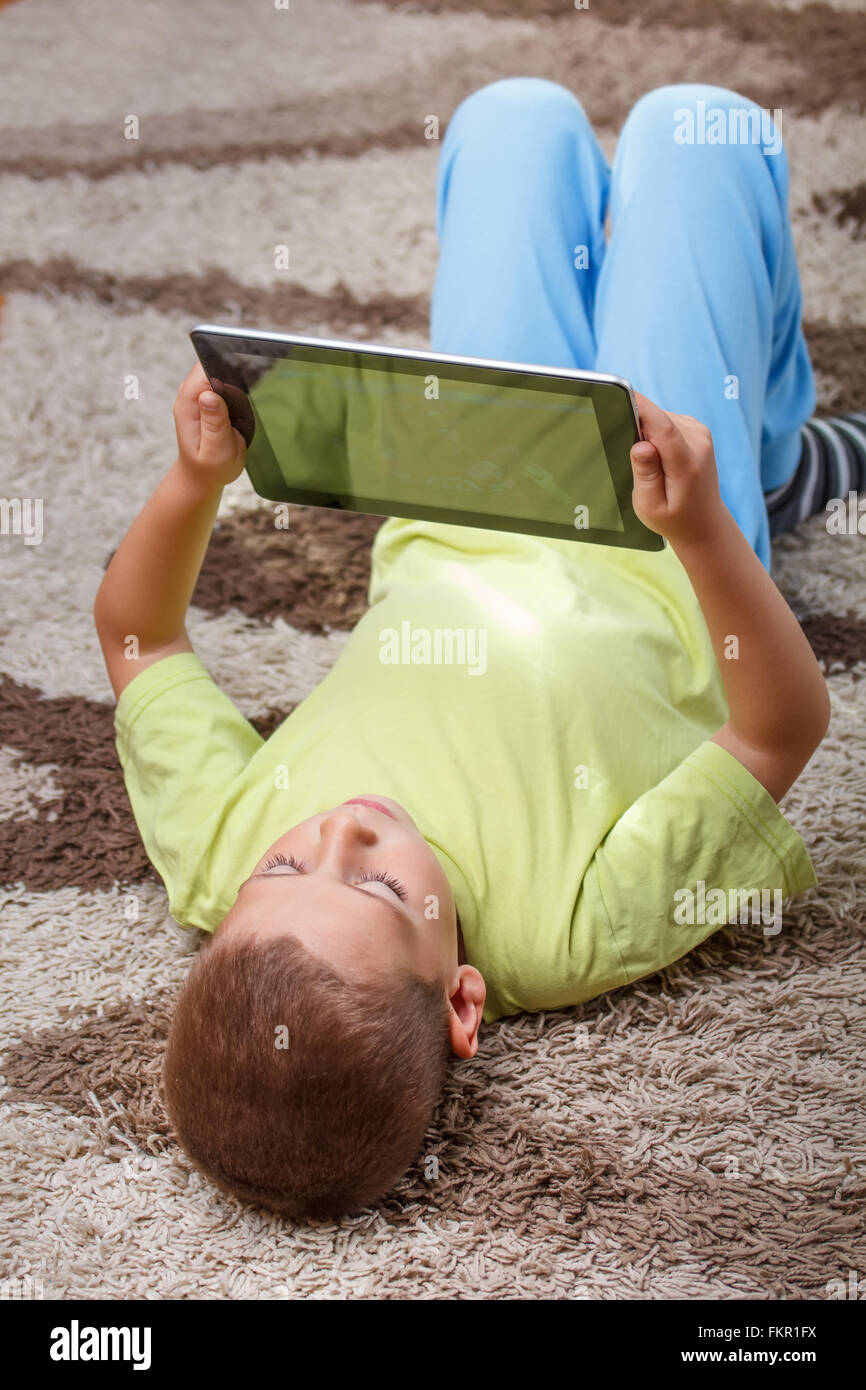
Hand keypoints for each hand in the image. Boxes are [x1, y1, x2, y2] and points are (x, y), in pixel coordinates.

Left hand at [173, 362, 246, 488]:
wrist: (203, 476)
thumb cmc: (210, 468)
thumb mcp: (215, 451)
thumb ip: (213, 423)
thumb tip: (209, 394)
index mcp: (188, 406)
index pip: (203, 370)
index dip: (222, 376)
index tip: (232, 398)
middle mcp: (189, 397)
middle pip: (215, 370)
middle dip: (233, 390)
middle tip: (234, 419)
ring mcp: (198, 398)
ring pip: (223, 378)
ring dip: (236, 398)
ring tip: (234, 422)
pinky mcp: (207, 401)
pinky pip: (225, 389)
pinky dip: (235, 402)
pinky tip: (234, 420)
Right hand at [629, 391, 725, 547]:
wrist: (703, 522)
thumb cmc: (673, 518)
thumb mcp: (650, 506)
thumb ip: (645, 474)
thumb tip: (640, 446)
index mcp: (687, 463)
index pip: (662, 425)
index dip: (640, 407)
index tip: (618, 392)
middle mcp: (698, 442)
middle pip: (657, 419)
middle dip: (638, 429)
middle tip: (635, 461)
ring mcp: (700, 432)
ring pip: (660, 418)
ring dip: (648, 433)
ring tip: (652, 464)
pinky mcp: (696, 428)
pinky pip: (666, 421)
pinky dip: (656, 433)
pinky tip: (659, 456)